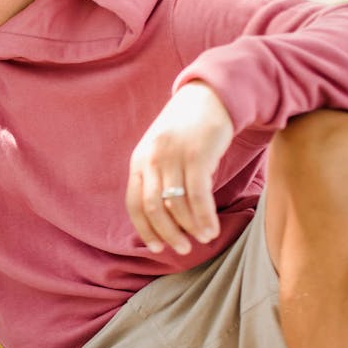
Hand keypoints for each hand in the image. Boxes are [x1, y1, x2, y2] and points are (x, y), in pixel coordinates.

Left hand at [126, 82, 233, 254]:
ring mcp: (174, 156)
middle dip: (167, 234)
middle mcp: (152, 159)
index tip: (157, 248)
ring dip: (191, 228)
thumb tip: (160, 219)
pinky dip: (204, 217)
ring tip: (203, 238)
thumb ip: (156, 178)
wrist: (209, 97)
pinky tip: (212, 229)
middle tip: (181, 249)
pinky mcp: (198, 154)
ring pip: (177, 204)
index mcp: (139, 161)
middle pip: (154, 208)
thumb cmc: (186, 131)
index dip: (145, 229)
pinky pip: (198, 195)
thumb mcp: (161, 151)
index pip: (134, 204)